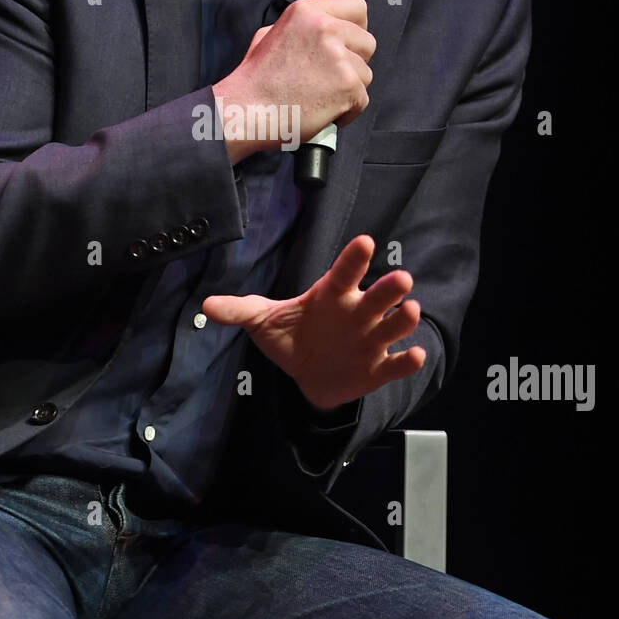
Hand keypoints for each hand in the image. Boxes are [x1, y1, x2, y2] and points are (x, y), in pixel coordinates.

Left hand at [201, 234, 425, 410]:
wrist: (308, 376)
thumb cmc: (291, 337)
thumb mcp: (262, 321)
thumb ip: (239, 310)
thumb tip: (205, 306)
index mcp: (332, 294)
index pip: (344, 272)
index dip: (354, 259)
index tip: (366, 242)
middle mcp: (356, 312)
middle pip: (377, 295)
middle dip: (389, 288)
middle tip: (402, 278)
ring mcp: (370, 340)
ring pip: (392, 325)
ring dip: (403, 319)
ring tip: (410, 310)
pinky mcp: (377, 368)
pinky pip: (395, 364)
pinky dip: (406, 360)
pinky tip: (413, 354)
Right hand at [212, 0, 374, 163]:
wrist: (245, 111)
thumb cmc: (254, 80)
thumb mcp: (269, 34)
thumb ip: (302, 27)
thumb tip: (320, 29)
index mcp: (306, 11)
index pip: (356, 6)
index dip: (357, 26)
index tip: (349, 42)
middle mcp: (325, 28)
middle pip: (367, 42)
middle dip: (354, 62)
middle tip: (328, 77)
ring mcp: (338, 56)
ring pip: (366, 73)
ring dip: (349, 88)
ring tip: (320, 97)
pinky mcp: (348, 85)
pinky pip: (362, 99)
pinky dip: (348, 111)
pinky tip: (323, 112)